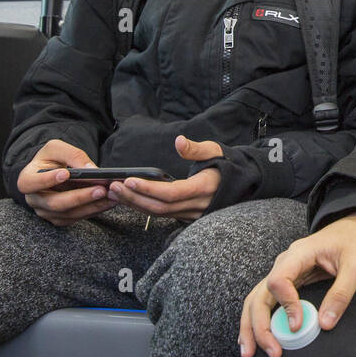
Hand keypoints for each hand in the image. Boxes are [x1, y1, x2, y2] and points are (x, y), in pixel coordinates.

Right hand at [18, 139, 116, 227]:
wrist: (54, 170)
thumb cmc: (52, 158)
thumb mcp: (57, 148)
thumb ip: (72, 155)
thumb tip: (91, 169)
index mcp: (27, 179)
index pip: (31, 183)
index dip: (47, 180)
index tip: (65, 173)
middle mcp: (34, 199)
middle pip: (55, 203)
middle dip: (80, 197)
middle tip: (100, 189)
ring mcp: (46, 212)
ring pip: (69, 214)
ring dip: (92, 206)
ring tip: (111, 195)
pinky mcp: (60, 218)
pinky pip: (78, 217)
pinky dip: (95, 210)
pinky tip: (109, 201)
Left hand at [105, 135, 222, 221]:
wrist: (242, 183)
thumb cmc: (226, 164)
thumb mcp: (215, 150)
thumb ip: (196, 149)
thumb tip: (179, 141)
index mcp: (203, 188)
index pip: (172, 193)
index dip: (149, 189)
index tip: (130, 180)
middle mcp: (197, 205)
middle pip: (160, 207)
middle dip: (135, 198)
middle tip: (113, 187)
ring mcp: (191, 214)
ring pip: (159, 213)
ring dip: (135, 204)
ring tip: (115, 192)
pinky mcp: (186, 215)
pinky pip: (162, 214)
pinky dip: (144, 207)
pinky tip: (130, 199)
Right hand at [239, 212, 355, 356]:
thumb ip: (342, 293)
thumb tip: (325, 324)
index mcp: (299, 253)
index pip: (279, 280)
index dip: (286, 305)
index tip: (298, 326)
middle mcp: (284, 263)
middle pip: (260, 294)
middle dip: (260, 325)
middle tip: (271, 352)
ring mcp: (283, 272)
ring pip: (257, 300)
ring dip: (251, 327)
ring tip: (249, 354)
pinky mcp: (287, 282)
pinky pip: (266, 301)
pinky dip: (258, 321)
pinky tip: (255, 340)